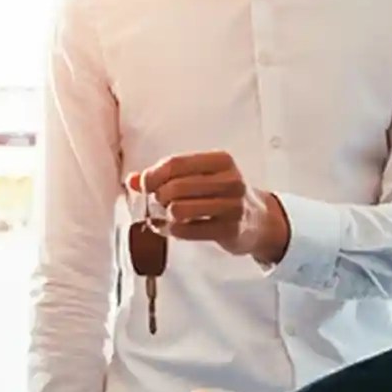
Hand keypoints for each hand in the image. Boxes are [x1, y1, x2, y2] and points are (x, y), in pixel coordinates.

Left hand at [127, 151, 289, 263]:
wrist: (260, 220)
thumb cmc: (225, 195)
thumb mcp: (202, 176)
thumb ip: (167, 175)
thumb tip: (132, 180)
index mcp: (221, 161)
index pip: (176, 163)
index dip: (153, 175)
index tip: (143, 184)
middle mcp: (229, 181)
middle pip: (175, 187)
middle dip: (159, 197)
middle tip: (159, 202)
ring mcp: (231, 206)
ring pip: (179, 210)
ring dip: (166, 215)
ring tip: (168, 214)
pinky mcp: (228, 229)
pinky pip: (186, 230)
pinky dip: (172, 230)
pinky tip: (172, 227)